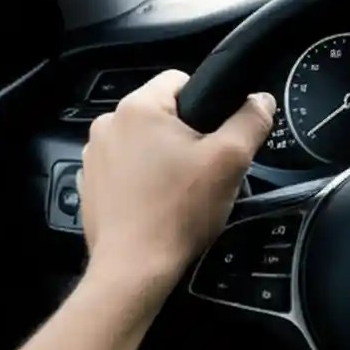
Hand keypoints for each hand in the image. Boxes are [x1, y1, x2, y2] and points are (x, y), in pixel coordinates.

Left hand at [79, 70, 273, 292]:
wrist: (134, 269)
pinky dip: (141, 179)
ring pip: (143, 142)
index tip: (218, 136)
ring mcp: (93, 155)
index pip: (181, 80)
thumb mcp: (230, 161)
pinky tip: (157, 203)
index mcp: (138, 106)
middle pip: (162, 113)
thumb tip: (260, 99)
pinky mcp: (89, 184)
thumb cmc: (180, 211)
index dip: (208, 104)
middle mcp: (108, 123)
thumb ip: (251, 120)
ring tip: (180, 190)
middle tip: (205, 168)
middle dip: (186, 135)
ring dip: (162, 157)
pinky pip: (124, 168)